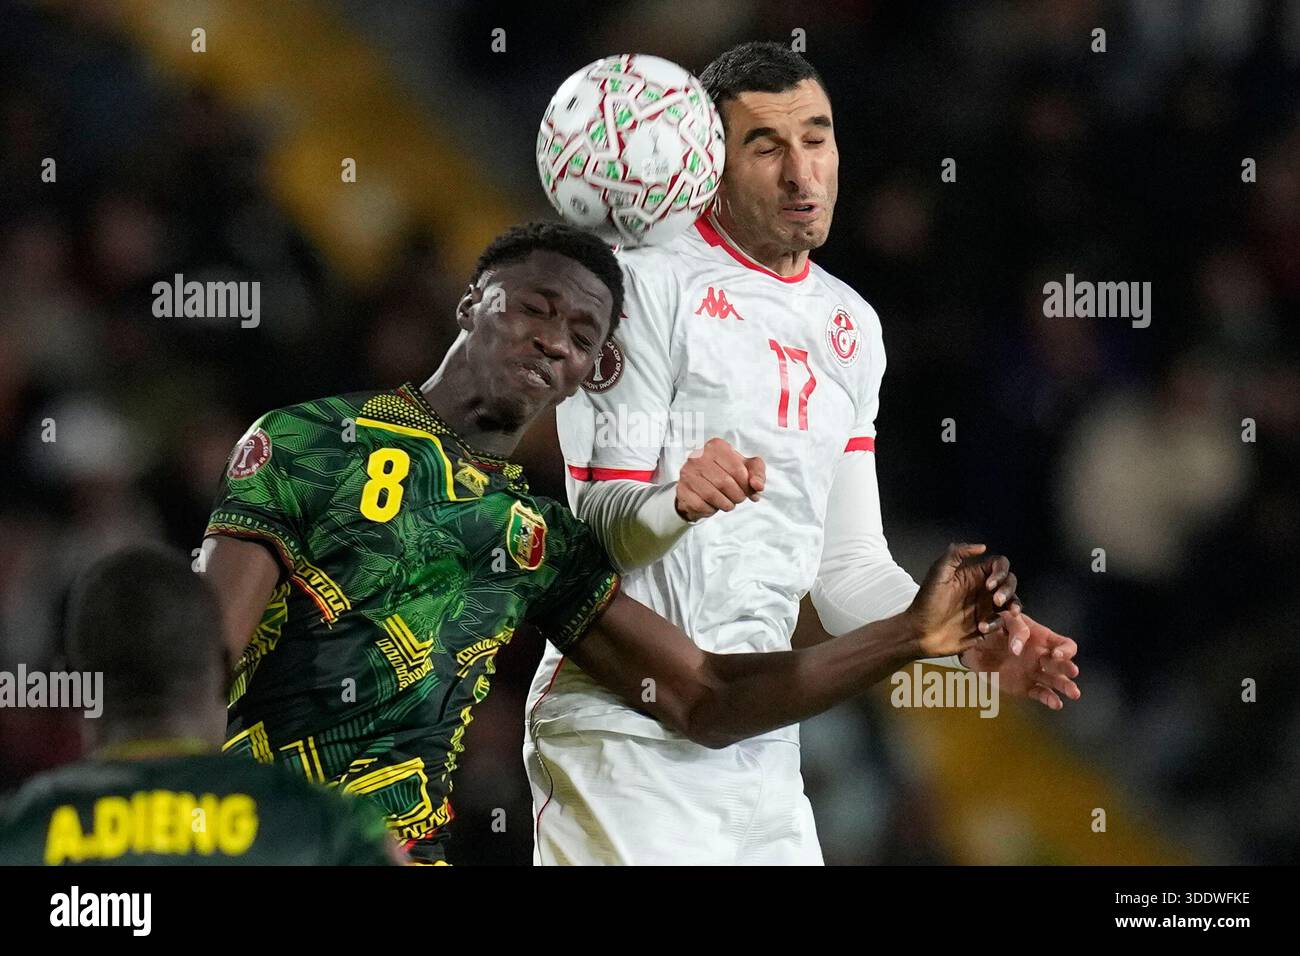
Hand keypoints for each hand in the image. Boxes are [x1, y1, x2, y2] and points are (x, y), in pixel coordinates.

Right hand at [674, 437, 765, 521]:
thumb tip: (758, 486)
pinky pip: (702, 505)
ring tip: (728, 502)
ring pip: (713, 495)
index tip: (748, 489)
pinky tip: (713, 504)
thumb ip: (757, 473)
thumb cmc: (725, 474)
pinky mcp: (682, 490)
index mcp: (717, 446)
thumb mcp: (746, 469)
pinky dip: (712, 509)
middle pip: (725, 483)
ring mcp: (688, 473)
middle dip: (738, 496)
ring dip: (727, 504)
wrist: (700, 486)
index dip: (747, 485)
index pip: (738, 469)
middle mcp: (698, 456)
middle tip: (739, 498)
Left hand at [906, 543, 1027, 657]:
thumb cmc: (926, 602)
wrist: (919, 632)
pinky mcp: (985, 626)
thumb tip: (982, 547)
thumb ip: (956, 554)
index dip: (1000, 572)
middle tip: (995, 600)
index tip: (989, 584)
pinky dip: (996, 624)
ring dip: (1013, 604)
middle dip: (1008, 589)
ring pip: (1011, 601)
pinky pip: (1001, 622)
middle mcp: (982, 590)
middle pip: (1009, 582)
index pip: (998, 565)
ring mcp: (985, 609)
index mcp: (973, 575)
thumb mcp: (938, 573)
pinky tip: (981, 627)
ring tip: (1008, 612)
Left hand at [961, 612, 1079, 709]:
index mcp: (1044, 640)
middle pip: (1064, 665)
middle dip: (1068, 668)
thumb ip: (1015, 629)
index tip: (1056, 654)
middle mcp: (1043, 657)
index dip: (1065, 650)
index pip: (1065, 645)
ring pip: (1056, 681)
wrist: (974, 647)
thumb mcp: (1005, 620)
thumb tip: (1018, 649)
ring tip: (1074, 693)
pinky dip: (1049, 699)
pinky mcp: (1026, 687)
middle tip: (1072, 671)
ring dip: (1066, 686)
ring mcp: (1036, 673)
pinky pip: (1041, 693)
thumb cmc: (993, 628)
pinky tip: (1057, 703)